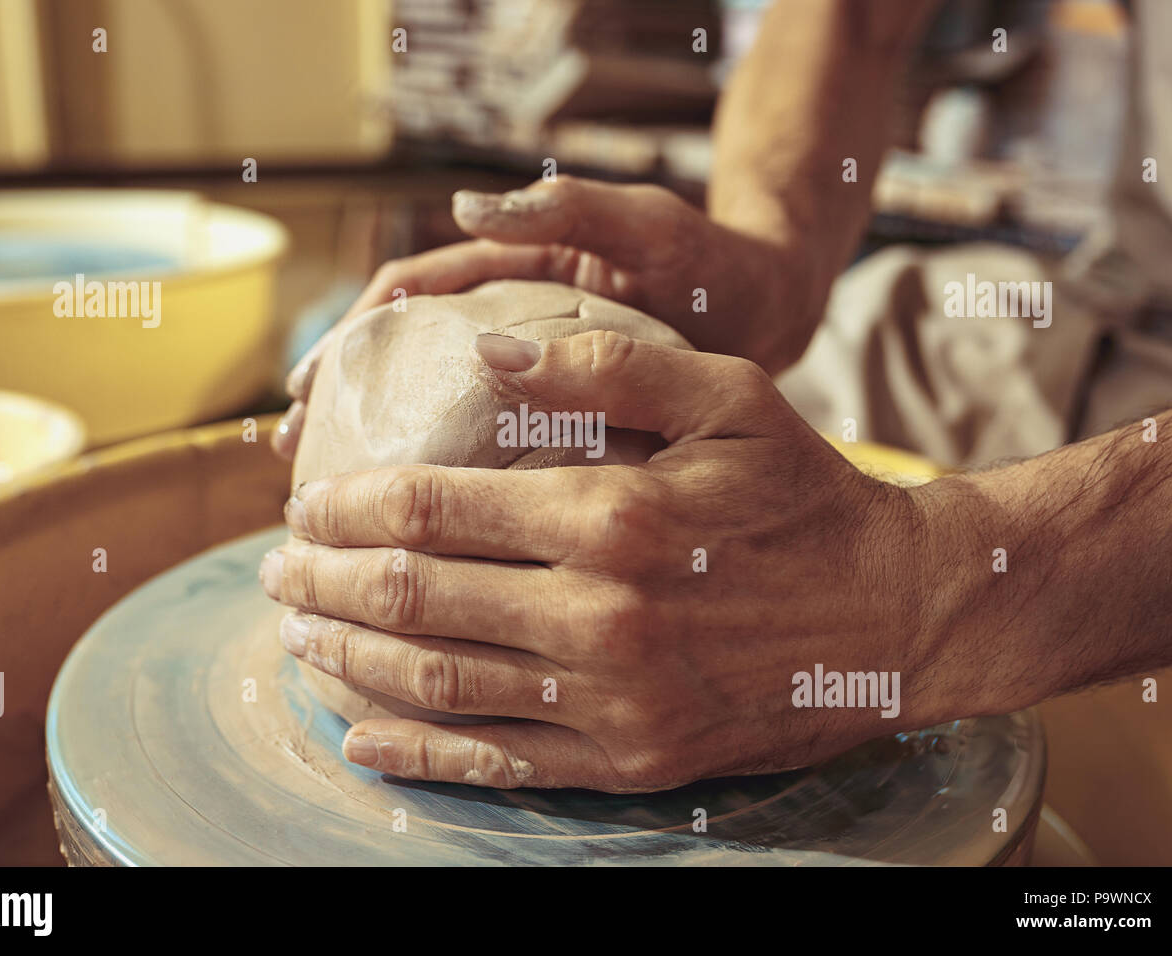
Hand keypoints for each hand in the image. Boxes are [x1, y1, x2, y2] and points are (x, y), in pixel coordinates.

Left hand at [259, 330, 941, 791]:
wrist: (894, 617)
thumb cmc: (806, 495)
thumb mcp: (729, 397)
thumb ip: (605, 362)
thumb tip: (483, 349)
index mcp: (614, 517)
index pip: (433, 509)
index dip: (349, 504)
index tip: (306, 501)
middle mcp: (601, 617)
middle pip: (413, 598)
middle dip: (324, 581)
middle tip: (278, 568)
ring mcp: (613, 702)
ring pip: (436, 683)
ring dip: (348, 659)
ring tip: (298, 634)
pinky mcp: (629, 762)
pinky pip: (496, 762)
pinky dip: (414, 751)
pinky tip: (360, 736)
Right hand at [272, 175, 817, 459]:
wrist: (776, 309)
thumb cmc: (715, 261)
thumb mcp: (648, 228)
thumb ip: (572, 211)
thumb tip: (468, 206)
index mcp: (515, 273)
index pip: (411, 301)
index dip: (355, 342)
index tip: (310, 392)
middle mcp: (516, 327)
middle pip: (410, 365)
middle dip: (352, 410)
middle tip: (299, 466)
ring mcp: (541, 379)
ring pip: (446, 417)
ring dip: (392, 458)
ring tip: (344, 512)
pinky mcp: (570, 426)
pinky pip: (499, 457)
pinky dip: (463, 492)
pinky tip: (436, 539)